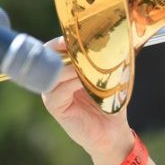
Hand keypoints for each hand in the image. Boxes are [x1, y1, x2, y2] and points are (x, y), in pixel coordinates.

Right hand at [41, 37, 134, 164]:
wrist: (112, 130)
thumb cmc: (110, 100)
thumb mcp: (109, 75)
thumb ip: (105, 58)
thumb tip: (116, 37)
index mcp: (65, 70)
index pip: (54, 49)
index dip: (62, 40)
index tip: (76, 34)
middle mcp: (55, 80)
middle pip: (48, 58)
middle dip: (63, 50)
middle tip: (78, 46)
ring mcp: (52, 93)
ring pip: (53, 73)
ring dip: (70, 66)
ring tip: (85, 64)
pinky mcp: (55, 107)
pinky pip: (57, 91)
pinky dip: (71, 82)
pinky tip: (83, 81)